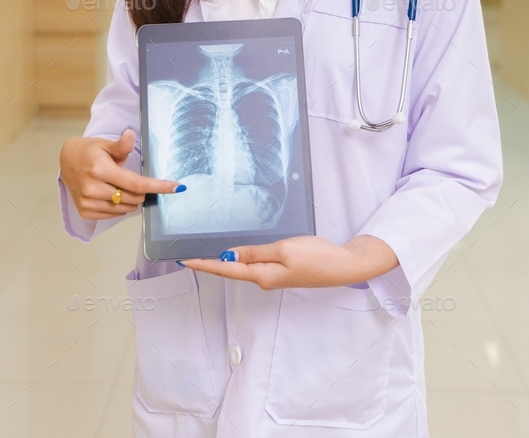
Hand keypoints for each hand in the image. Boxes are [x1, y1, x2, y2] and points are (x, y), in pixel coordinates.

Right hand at [60, 128, 184, 220]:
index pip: (136, 184)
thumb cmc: (90, 151)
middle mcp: (93, 189)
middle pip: (133, 198)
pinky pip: (113, 215)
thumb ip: (122, 145)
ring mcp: (88, 202)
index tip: (176, 187)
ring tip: (121, 186)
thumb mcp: (106, 145)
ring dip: (131, 200)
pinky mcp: (85, 212)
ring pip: (124, 208)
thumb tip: (131, 135)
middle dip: (142, 191)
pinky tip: (113, 194)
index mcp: (100, 170)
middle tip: (135, 180)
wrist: (67, 161)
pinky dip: (120, 206)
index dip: (158, 186)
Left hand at [178, 234, 397, 290]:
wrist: (344, 265)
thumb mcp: (284, 250)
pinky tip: (238, 252)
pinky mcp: (284, 270)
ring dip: (224, 261)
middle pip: (231, 271)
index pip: (226, 269)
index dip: (204, 264)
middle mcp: (265, 278)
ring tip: (206, 252)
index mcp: (262, 275)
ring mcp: (275, 275)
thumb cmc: (317, 257)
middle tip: (189, 254)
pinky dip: (242, 258)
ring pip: (242, 268)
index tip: (184, 260)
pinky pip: (256, 264)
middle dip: (209, 263)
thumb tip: (228, 257)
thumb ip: (256, 253)